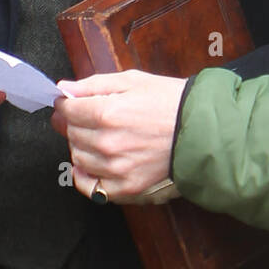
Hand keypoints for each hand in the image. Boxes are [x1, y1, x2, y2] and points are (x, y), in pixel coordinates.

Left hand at [53, 69, 185, 203]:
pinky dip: (85, 176)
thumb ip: (94, 84)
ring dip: (81, 146)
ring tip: (100, 137)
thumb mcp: (133, 81)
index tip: (68, 103)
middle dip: (75, 123)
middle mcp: (107, 143)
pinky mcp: (126, 188)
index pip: (68, 110)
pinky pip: (90, 187)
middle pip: (71, 134)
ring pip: (78, 158)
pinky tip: (92, 164)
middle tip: (89, 117)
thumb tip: (65, 88)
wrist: (203, 131)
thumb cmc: (171, 102)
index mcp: (107, 112)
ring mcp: (116, 169)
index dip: (65, 104)